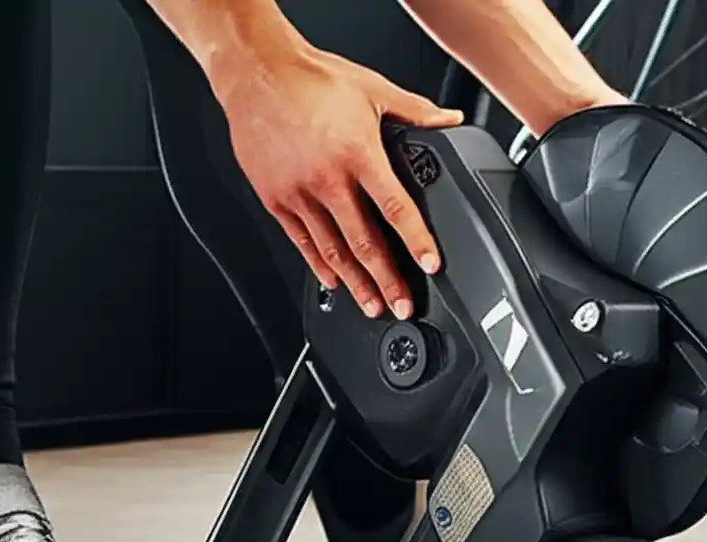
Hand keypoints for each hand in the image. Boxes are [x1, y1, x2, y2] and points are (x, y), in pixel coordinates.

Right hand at [213, 46, 462, 319]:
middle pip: (363, 243)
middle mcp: (327, 179)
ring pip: (332, 250)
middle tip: (402, 305)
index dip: (416, 241)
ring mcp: (297, 192)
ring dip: (355, 284)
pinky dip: (318, 266)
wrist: (256, 70)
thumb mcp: (372, 89)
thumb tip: (450, 121)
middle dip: (386, 280)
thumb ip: (416, 112)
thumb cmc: (311, 78)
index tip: (430, 265)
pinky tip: (333, 282)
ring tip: (372, 305)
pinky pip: (300, 241)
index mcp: (357, 153)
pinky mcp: (274, 198)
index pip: (395, 208)